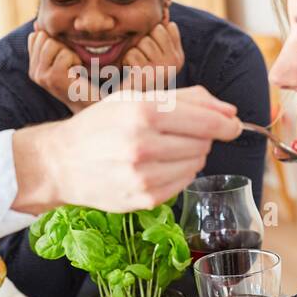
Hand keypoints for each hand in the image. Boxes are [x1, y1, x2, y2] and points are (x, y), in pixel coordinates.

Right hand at [11, 85, 241, 213]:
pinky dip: (179, 172)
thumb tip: (230, 111)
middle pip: (205, 142)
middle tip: (178, 132)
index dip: (228, 123)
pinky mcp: (144, 199)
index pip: (208, 122)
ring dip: (190, 154)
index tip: (234, 124)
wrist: (62, 162)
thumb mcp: (136, 97)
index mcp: (143, 112)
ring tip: (164, 148)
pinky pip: (183, 183)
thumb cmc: (101, 124)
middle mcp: (144, 145)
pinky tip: (158, 165)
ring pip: (197, 163)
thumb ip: (188, 99)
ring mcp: (144, 176)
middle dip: (201, 135)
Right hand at [27, 24, 85, 111]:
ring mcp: (42, 76)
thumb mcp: (61, 58)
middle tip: (71, 65)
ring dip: (69, 53)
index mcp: (33, 67)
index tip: (64, 59)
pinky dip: (76, 61)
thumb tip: (36, 23)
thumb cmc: (79, 79)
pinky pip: (65, 54)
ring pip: (52, 44)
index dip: (55, 41)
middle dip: (63, 47)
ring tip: (73, 69)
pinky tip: (77, 74)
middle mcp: (34, 73)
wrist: (90, 103)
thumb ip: (48, 43)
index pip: (36, 37)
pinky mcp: (53, 78)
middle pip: (44, 38)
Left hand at [121, 21, 183, 91]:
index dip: (151, 36)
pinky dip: (126, 61)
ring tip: (135, 67)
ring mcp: (162, 69)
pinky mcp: (147, 75)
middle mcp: (174, 63)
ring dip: (133, 53)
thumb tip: (168, 21)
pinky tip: (130, 73)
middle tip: (141, 60)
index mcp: (178, 57)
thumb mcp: (158, 56)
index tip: (149, 52)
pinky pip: (132, 54)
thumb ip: (166, 38)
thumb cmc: (141, 76)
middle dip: (142, 42)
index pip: (164, 27)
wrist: (129, 102)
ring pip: (142, 42)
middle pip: (154, 31)